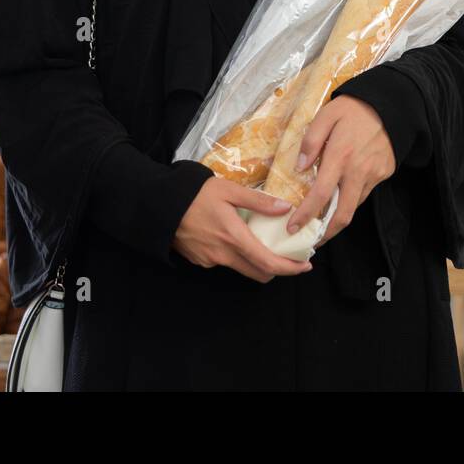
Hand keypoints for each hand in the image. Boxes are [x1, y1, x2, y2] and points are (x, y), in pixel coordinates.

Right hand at [172, 177, 313, 282]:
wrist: (157, 205)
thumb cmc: (194, 194)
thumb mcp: (228, 190)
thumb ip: (258, 201)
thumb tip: (286, 209)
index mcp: (234, 238)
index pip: (268, 263)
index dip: (289, 268)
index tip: (305, 266)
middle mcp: (224, 255)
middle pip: (258, 273)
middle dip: (276, 269)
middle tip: (286, 255)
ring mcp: (210, 261)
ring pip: (241, 268)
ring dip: (255, 261)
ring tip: (260, 242)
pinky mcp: (199, 260)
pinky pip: (224, 262)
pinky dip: (235, 255)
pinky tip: (232, 237)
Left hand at [286, 94, 394, 246]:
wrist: (392, 104)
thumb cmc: (354, 108)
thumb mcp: (326, 115)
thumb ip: (310, 141)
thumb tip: (300, 168)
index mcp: (340, 156)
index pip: (320, 195)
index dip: (306, 215)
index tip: (292, 228)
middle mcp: (358, 171)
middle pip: (343, 214)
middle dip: (327, 233)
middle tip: (312, 240)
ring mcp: (373, 174)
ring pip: (354, 205)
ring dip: (339, 217)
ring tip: (323, 220)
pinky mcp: (383, 174)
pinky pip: (364, 193)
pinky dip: (351, 200)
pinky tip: (341, 195)